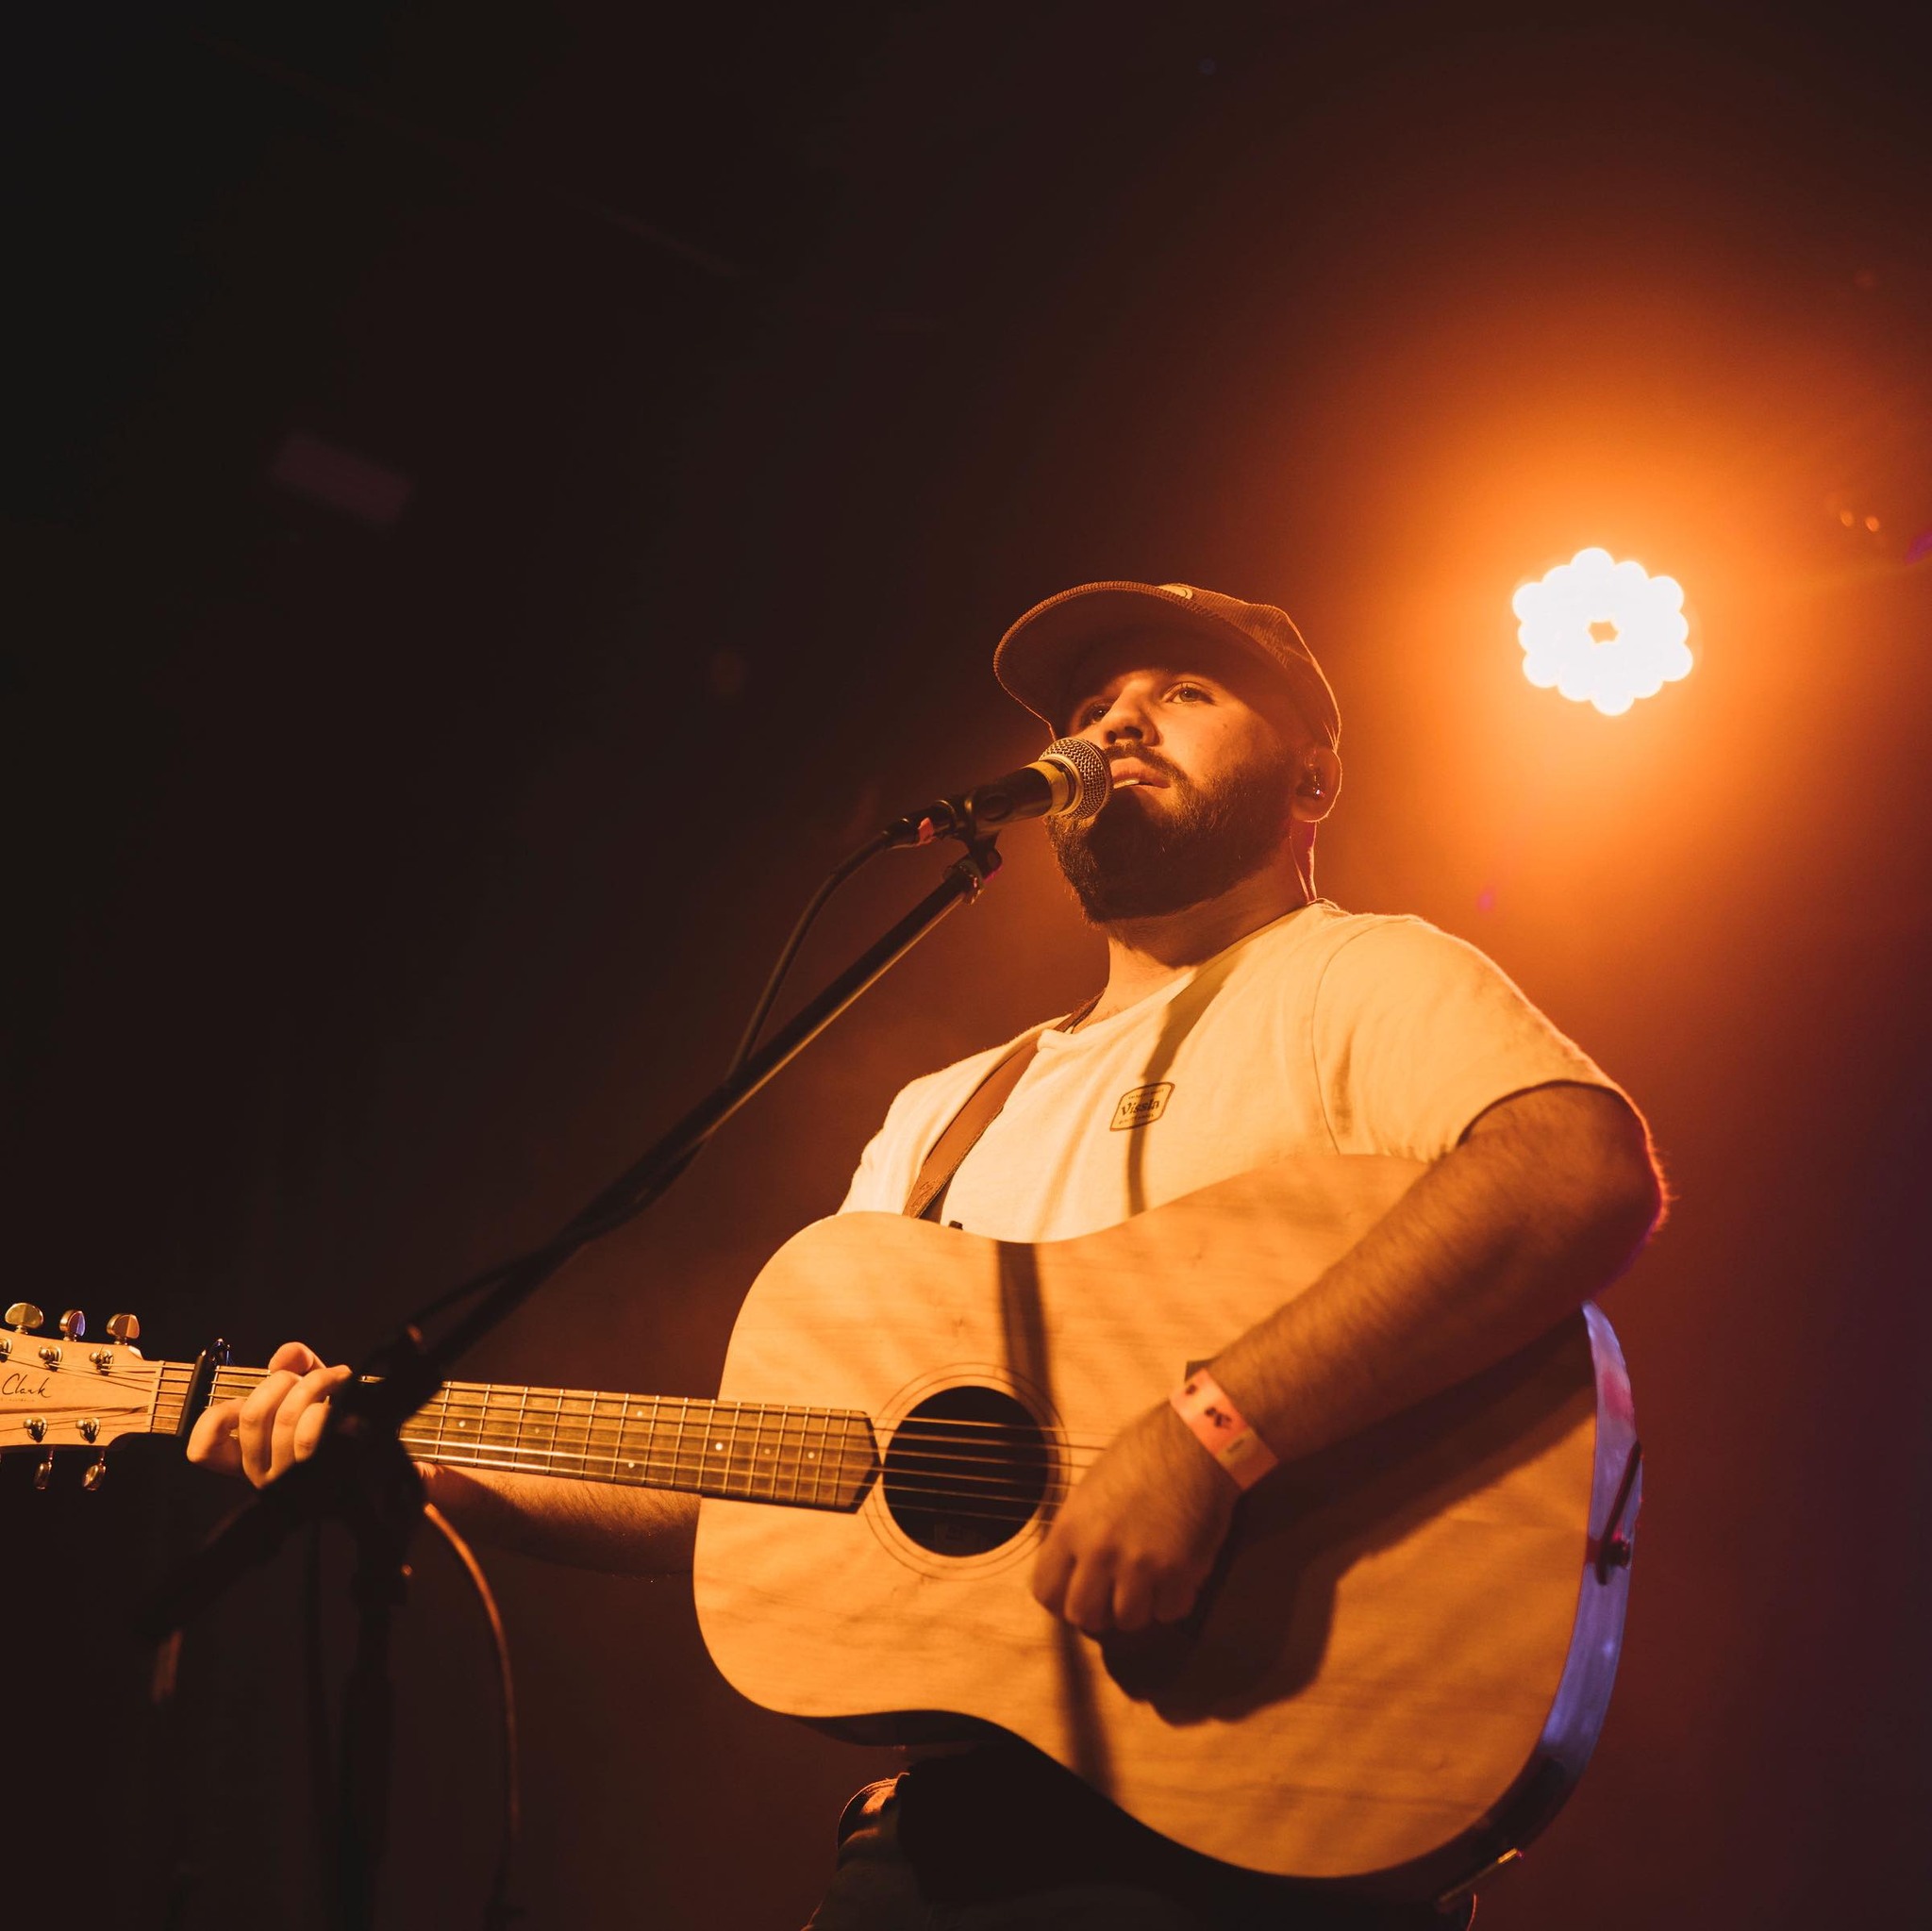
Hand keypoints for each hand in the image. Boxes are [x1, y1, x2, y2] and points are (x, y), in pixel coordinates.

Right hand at [184, 1340, 352, 1487]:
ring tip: (333, 1379)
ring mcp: (289, 1478)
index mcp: (246, 1455)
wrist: (376, 1441)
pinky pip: (311, 1432)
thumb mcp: (307, 1384)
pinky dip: (327, 1402)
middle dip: (281, 1381)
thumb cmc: (332, 1413)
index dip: (216, 1418)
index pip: (202, 1450)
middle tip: (302, 1379)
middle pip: (252, 1415)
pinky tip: (342, 1398)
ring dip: (314, 1384)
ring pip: (286, 1418)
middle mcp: (261, 1472)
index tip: (241, 1402)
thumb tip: (283, 1358)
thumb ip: (293, 1362)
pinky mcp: (319, 1473)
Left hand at [1030, 1401, 1237, 1634]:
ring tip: (1149, 1583)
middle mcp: (1099, 1553)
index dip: (1062, 1597)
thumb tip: (1076, 1568)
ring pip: (1128, 1621)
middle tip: (1115, 1595)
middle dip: (1099, 1611)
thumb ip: (1080, 1531)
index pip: (1045, 1591)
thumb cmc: (1143, 1453)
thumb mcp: (1092, 1487)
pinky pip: (1170, 1613)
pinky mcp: (1179, 1573)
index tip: (1078, 1593)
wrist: (1195, 1443)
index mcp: (1071, 1527)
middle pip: (1083, 1616)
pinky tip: (1177, 1575)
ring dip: (1139, 1608)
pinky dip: (1174, 1601)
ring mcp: (1140, 1567)